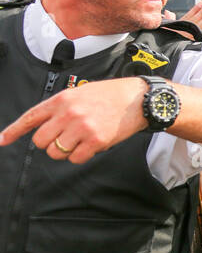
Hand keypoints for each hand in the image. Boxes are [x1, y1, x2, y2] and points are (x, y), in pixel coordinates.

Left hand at [0, 77, 148, 163]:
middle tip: (64, 138)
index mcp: (62, 100)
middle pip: (40, 141)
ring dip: (65, 151)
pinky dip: (81, 156)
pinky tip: (92, 145)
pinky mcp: (96, 141)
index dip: (13, 131)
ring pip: (56, 152)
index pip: (30, 117)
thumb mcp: (80, 93)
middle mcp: (68, 113)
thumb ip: (60, 108)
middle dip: (49, 143)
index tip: (1, 140)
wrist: (138, 99)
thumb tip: (44, 126)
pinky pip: (75, 159)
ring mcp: (82, 128)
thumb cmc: (111, 95)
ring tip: (80, 140)